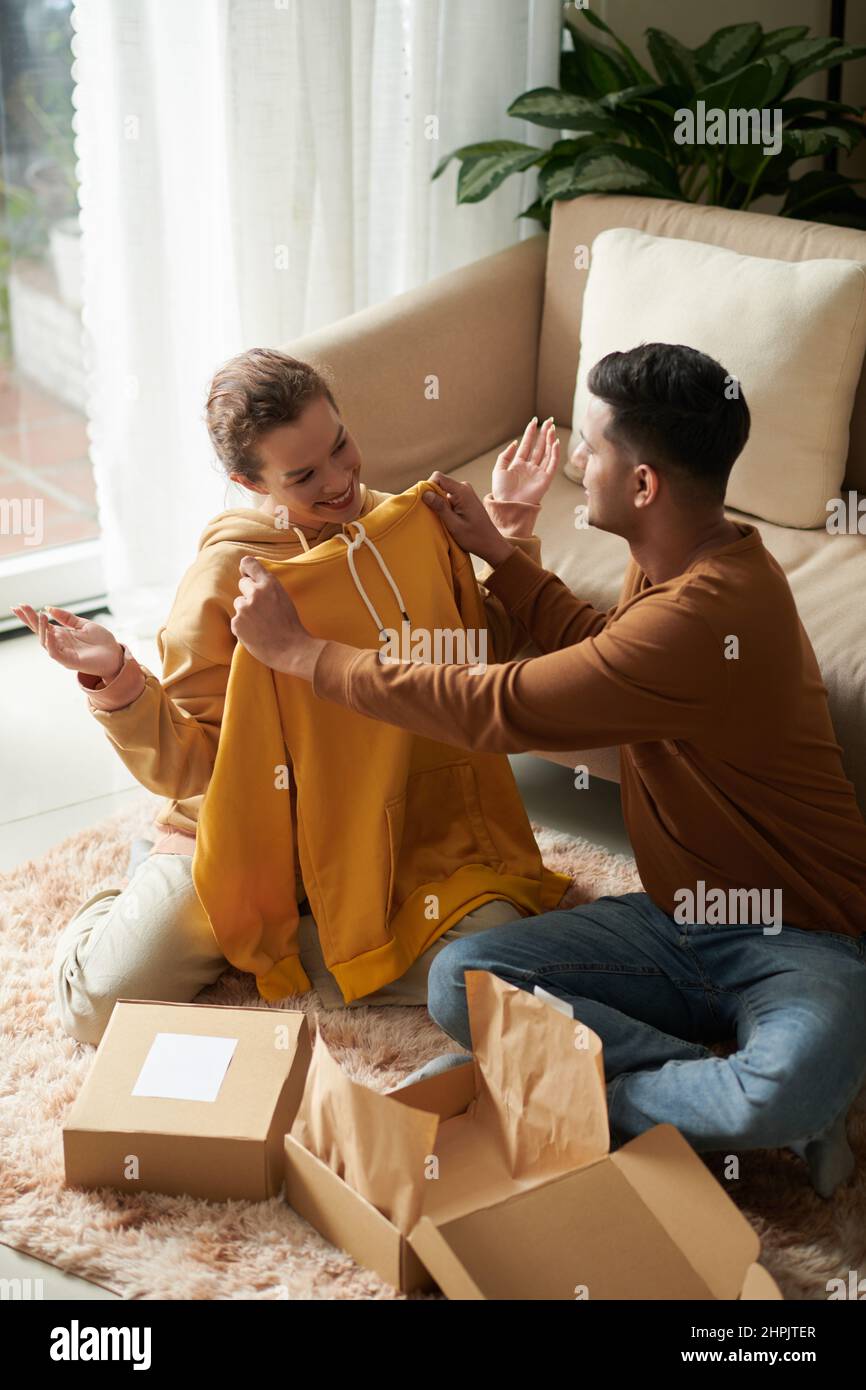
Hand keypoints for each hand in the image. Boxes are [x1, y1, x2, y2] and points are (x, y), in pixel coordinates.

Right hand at [12, 604, 123, 680]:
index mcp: (62, 635)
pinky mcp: (70, 661)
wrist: (115, 655)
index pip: (42, 624)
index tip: (18, 606)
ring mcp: (64, 653)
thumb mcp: (84, 624)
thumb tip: (48, 607)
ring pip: (45, 642)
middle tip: (20, 607)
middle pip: (39, 632)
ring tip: (40, 615)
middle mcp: (60, 644)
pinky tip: (49, 632)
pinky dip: (51, 643)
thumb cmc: (101, 641)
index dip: (30, 616)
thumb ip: (67, 617)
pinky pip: (55, 653)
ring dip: (41, 628)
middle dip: (29, 620)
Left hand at [231, 555, 322, 678]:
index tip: (247, 574)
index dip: (246, 569)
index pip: (249, 563)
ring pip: (239, 603)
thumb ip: (268, 588)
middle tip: (261, 608)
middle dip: (249, 593)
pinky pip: (236, 620)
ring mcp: (244, 608)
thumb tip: (253, 581)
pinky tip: (256, 633)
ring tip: (260, 624)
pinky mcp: (236, 623)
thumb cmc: (291, 626)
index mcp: (270, 584)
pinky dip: (243, 626)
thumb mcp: (284, 598)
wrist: (292, 650)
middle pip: (242, 584)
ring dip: (246, 611)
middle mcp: (255, 592)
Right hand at [423, 474, 512, 566]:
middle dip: (432, 496)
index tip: (425, 502)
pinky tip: (447, 519)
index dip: (428, 487)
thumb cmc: (474, 537)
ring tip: (442, 519)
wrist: (490, 544)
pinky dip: (444, 506)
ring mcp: (465, 492)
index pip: (438, 477)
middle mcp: (464, 487)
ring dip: (438, 503)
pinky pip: (448, 496)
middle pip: (440, 483)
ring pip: (443, 491)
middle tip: (433, 514)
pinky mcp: (464, 498)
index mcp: (462, 491)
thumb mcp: (454, 525)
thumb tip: (425, 493)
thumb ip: (440, 507)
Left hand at [492, 417, 558, 506]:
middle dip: (544, 433)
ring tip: (552, 428)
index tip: (534, 420)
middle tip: (549, 420)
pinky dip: (555, 453)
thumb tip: (515, 443)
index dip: (530, 433)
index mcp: (518, 464)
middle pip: (539, 446)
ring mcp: (539, 473)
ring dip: (550, 440)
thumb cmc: (501, 491)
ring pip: (547, 453)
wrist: (508, 505)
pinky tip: (555, 443)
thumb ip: (505, 456)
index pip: (527, 445)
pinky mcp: (546, 479)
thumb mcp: (499, 470)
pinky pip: (552, 464)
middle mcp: (530, 467)